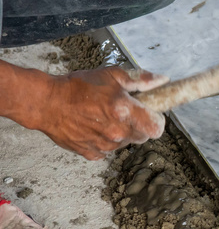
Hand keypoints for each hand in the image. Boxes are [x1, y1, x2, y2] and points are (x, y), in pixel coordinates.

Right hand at [34, 68, 168, 160]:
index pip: (157, 128)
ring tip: (103, 117)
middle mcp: (117, 132)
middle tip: (124, 112)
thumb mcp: (111, 75)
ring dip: (120, 133)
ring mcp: (104, 145)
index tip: (149, 113)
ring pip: (124, 143)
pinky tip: (92, 127)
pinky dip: (103, 142)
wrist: (45, 102)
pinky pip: (106, 151)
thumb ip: (140, 79)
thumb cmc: (77, 86)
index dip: (156, 120)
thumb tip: (162, 80)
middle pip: (143, 136)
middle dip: (139, 125)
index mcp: (124, 111)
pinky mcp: (90, 153)